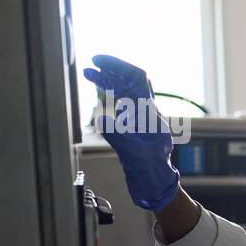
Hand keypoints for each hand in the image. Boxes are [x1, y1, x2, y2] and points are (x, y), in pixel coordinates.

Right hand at [82, 54, 180, 210]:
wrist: (156, 185)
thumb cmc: (150, 170)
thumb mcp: (132, 152)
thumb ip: (117, 135)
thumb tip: (101, 118)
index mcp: (150, 113)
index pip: (137, 79)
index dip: (118, 66)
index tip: (99, 61)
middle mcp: (147, 112)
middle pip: (131, 81)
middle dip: (112, 69)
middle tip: (92, 64)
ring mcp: (141, 118)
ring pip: (125, 91)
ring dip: (108, 81)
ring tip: (89, 74)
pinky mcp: (134, 126)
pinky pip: (122, 103)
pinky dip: (109, 94)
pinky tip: (99, 92)